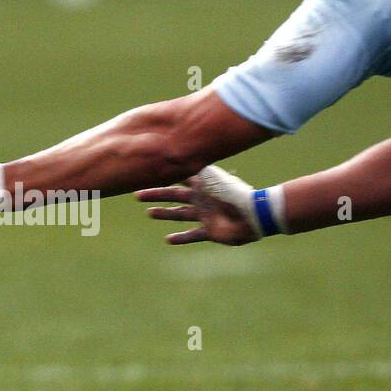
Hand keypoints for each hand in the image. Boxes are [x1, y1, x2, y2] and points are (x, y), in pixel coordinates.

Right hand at [136, 166, 260, 245]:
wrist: (252, 214)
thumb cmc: (232, 192)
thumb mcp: (209, 176)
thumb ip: (191, 165)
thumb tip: (171, 151)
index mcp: (202, 184)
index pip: (179, 177)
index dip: (165, 174)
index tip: (147, 170)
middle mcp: (202, 198)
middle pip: (174, 195)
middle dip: (156, 195)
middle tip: (137, 194)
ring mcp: (205, 215)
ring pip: (180, 214)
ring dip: (165, 214)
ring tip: (149, 214)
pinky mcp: (211, 232)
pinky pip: (193, 235)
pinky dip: (181, 238)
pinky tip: (168, 239)